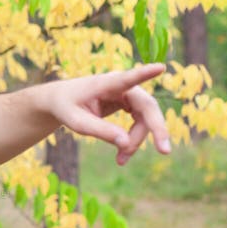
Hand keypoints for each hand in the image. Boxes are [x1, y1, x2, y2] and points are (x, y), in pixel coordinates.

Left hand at [48, 63, 170, 164]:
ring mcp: (128, 93)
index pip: (127, 78)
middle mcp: (122, 85)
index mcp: (105, 84)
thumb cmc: (67, 107)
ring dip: (136, 141)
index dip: (144, 74)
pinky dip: (134, 139)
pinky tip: (123, 154)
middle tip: (165, 152)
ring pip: (145, 118)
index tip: (160, 67)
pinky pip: (141, 122)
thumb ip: (100, 130)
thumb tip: (126, 142)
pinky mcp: (130, 103)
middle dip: (157, 129)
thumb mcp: (77, 122)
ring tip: (121, 160)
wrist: (61, 100)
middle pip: (147, 107)